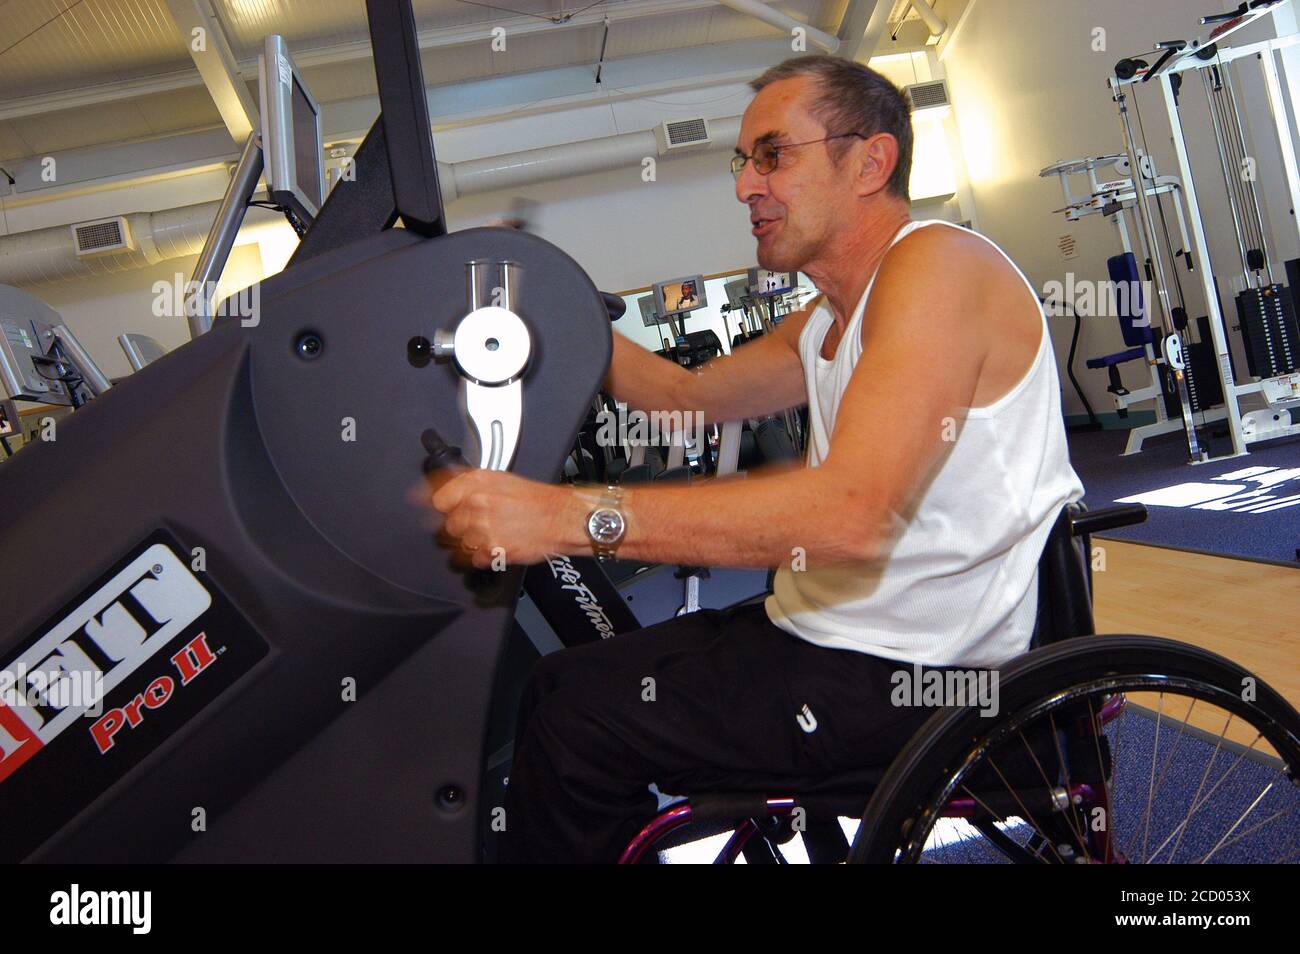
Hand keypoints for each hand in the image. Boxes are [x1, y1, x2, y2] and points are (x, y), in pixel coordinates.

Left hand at [425, 468, 579, 568]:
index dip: (447, 508)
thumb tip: (447, 490)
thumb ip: (470, 485)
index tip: (449, 512)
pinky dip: (486, 557)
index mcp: (477, 483)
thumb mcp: (501, 479)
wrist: (562, 518)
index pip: (439, 500)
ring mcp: (483, 529)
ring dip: (475, 544)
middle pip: (449, 526)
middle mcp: (477, 504)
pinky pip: (475, 560)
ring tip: (494, 535)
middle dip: (463, 527)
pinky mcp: (492, 551)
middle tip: (481, 524)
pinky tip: (499, 545)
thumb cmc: (537, 500)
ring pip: (462, 545)